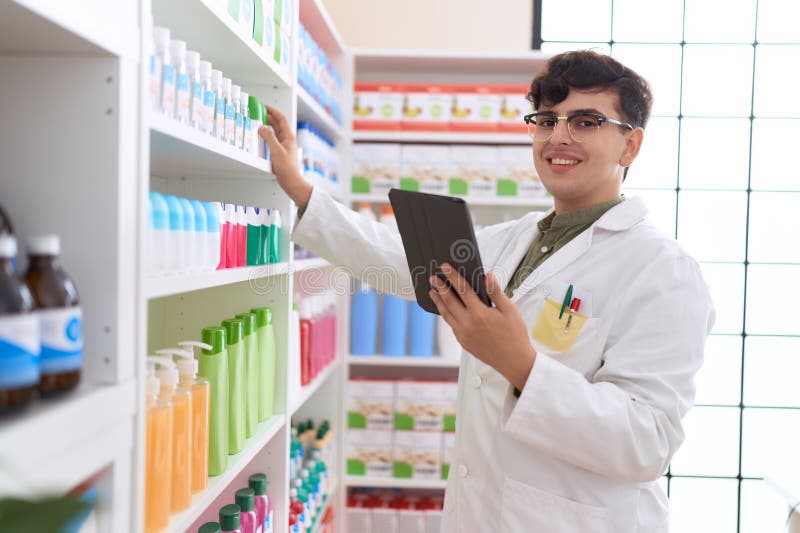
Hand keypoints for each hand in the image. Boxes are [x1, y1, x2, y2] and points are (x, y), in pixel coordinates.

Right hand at [258, 105, 311, 208]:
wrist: (290, 180)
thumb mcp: (276, 150)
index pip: (281, 118)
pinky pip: (272, 138)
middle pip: (277, 123)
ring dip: (267, 125)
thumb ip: (269, 137)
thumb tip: (262, 128)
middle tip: (258, 112)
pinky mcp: (279, 150)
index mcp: (289, 136)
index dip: (272, 110)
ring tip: (258, 121)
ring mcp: (283, 144)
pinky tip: (260, 135)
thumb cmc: (287, 168)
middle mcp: (287, 138)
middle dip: (268, 116)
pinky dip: (266, 134)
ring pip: (274, 130)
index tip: (264, 106)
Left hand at [430, 264, 535, 390]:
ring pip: (446, 314)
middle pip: (449, 301)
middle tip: (433, 277)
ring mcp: (463, 334)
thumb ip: (496, 292)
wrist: (513, 361)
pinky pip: (451, 325)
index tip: (445, 267)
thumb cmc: (514, 335)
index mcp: (480, 314)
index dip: (453, 276)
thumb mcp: (509, 310)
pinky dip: (445, 314)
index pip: (463, 290)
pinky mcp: (463, 342)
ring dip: (438, 301)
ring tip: (432, 291)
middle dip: (440, 287)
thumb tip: (487, 276)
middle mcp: (468, 324)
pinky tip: (444, 308)